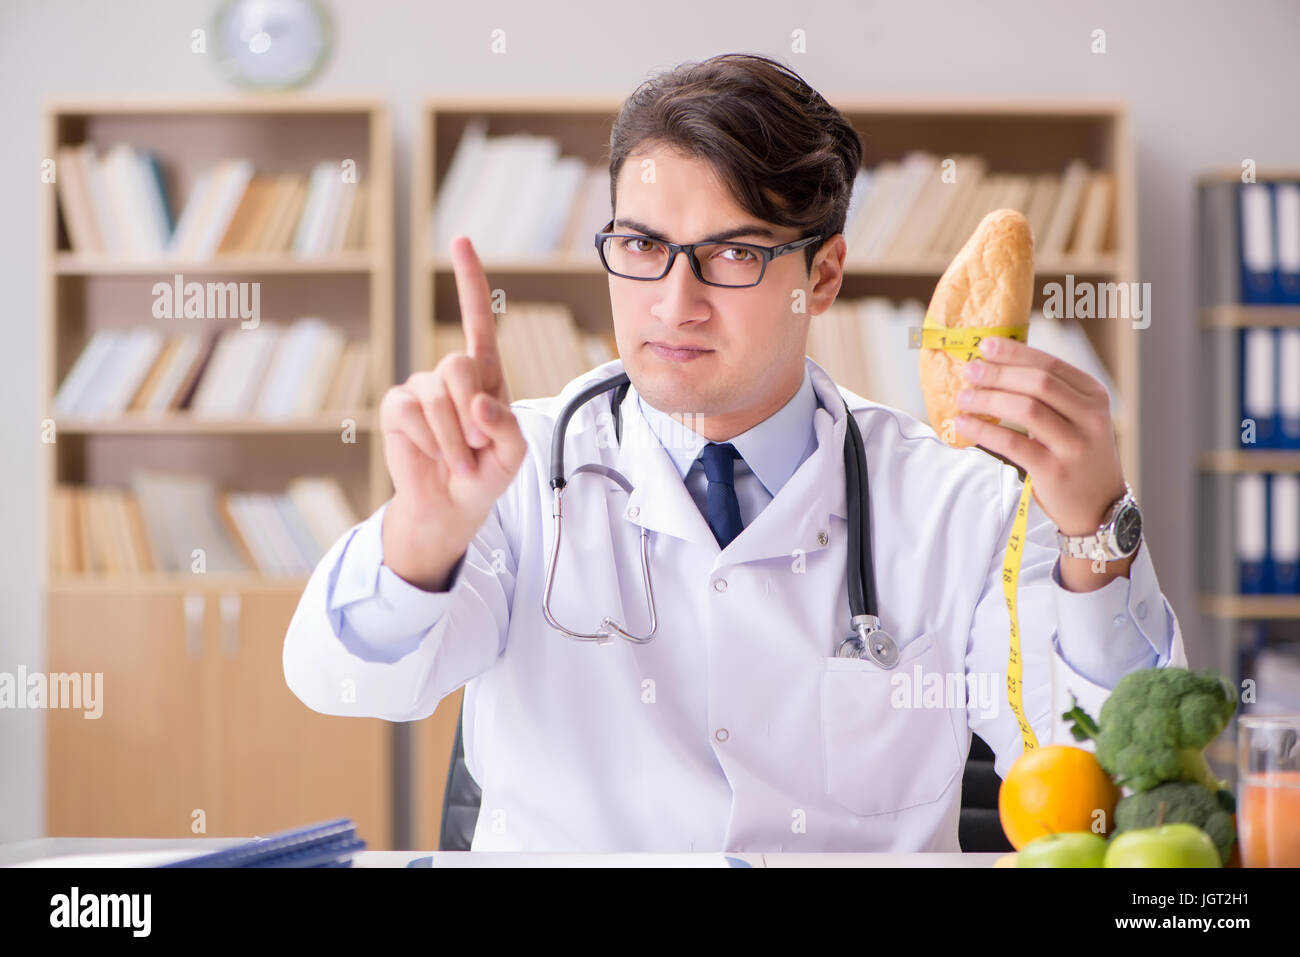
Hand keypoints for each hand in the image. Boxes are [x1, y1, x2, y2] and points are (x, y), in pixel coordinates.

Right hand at [379, 235, 526, 537]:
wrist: (452, 505)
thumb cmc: (486, 473)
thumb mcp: (512, 453)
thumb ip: (505, 426)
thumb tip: (477, 403)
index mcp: (485, 373)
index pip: (477, 319)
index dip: (469, 280)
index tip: (460, 240)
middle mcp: (451, 374)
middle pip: (459, 365)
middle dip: (471, 410)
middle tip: (476, 444)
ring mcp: (420, 388)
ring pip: (438, 396)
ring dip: (454, 437)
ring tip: (460, 460)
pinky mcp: (398, 409)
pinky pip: (413, 413)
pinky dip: (431, 441)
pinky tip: (434, 456)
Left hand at [952, 335, 1125, 536]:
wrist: (1098, 506)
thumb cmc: (1076, 455)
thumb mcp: (1075, 418)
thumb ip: (1047, 395)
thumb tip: (995, 366)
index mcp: (1093, 395)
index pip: (1051, 365)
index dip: (1016, 353)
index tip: (986, 345)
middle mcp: (1090, 417)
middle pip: (1038, 383)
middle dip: (998, 373)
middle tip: (969, 371)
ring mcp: (1075, 444)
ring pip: (1026, 409)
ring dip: (988, 400)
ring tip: (963, 398)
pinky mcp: (1055, 470)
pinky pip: (1013, 443)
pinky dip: (985, 431)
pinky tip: (965, 425)